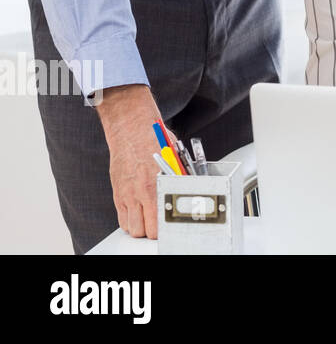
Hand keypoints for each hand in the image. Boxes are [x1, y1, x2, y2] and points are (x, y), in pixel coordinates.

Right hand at [96, 84, 165, 239]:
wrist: (131, 129)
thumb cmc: (156, 140)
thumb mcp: (175, 159)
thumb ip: (180, 178)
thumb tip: (192, 192)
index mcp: (156, 185)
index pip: (160, 223)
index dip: (168, 229)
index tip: (174, 227)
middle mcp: (139, 193)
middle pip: (144, 231)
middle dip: (154, 232)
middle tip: (163, 225)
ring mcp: (126, 194)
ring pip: (131, 228)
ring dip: (141, 228)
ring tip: (150, 220)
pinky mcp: (117, 193)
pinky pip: (122, 219)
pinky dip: (130, 221)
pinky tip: (139, 214)